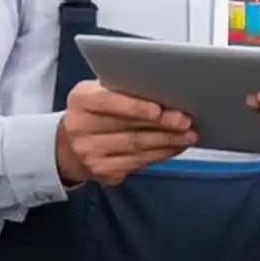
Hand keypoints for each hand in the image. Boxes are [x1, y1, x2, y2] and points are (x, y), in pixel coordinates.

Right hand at [56, 80, 196, 185]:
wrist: (71, 144)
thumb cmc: (97, 111)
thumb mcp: (102, 92)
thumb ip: (125, 89)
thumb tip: (166, 91)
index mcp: (80, 99)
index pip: (108, 102)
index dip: (134, 106)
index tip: (158, 109)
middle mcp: (80, 127)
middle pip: (127, 127)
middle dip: (161, 125)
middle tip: (185, 121)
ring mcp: (90, 153)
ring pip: (136, 147)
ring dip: (167, 141)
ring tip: (188, 134)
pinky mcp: (103, 172)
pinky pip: (139, 162)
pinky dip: (161, 154)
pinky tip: (175, 146)